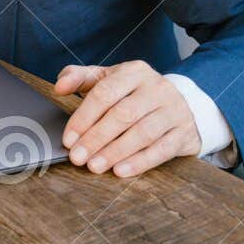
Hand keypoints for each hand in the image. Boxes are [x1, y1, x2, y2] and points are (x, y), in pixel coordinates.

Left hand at [54, 61, 201, 177]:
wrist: (180, 103)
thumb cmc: (133, 93)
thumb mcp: (108, 79)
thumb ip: (80, 78)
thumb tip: (59, 86)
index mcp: (134, 72)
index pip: (106, 93)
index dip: (84, 117)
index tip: (69, 139)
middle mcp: (157, 88)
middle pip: (123, 114)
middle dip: (97, 138)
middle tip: (78, 157)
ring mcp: (174, 110)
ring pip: (143, 133)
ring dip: (115, 152)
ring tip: (95, 166)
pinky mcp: (184, 132)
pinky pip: (162, 149)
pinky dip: (140, 162)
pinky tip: (121, 171)